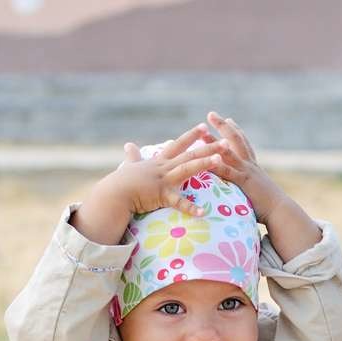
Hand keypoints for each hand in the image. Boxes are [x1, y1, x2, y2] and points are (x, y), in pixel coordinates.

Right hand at [104, 123, 224, 216]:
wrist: (114, 193)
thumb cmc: (122, 182)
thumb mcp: (130, 166)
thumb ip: (132, 156)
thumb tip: (128, 145)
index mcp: (160, 162)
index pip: (178, 145)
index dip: (192, 136)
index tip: (204, 127)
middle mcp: (164, 168)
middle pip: (190, 154)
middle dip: (209, 147)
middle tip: (226, 142)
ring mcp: (163, 180)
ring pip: (187, 169)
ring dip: (204, 164)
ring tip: (221, 160)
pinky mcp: (160, 195)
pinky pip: (177, 202)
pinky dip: (190, 208)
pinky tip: (203, 212)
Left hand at [203, 110, 321, 262]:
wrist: (281, 211)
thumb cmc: (271, 207)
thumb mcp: (259, 192)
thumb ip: (251, 188)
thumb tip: (249, 191)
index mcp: (253, 166)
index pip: (244, 144)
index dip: (236, 130)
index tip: (229, 119)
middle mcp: (250, 165)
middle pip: (236, 139)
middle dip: (223, 126)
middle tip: (211, 114)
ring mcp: (246, 171)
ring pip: (228, 151)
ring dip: (214, 140)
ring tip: (203, 130)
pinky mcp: (243, 182)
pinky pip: (227, 171)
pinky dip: (216, 163)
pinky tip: (205, 157)